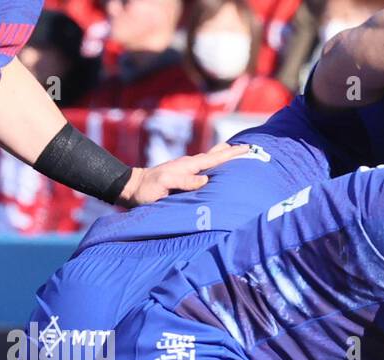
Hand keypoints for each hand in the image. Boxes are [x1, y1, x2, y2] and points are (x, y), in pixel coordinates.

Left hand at [117, 142, 249, 206]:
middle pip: (216, 155)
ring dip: (225, 155)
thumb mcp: (164, 184)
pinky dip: (216, 164)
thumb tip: (206, 179)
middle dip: (233, 151)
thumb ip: (184, 181)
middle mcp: (190, 165)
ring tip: (239, 151)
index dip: (232, 154)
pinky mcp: (185, 176)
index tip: (247, 148)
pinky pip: (205, 168)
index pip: (215, 158)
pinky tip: (220, 166)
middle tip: (250, 146)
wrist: (134, 187)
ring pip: (212, 159)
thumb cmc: (148, 189)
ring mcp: (188, 169)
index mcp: (189, 166)